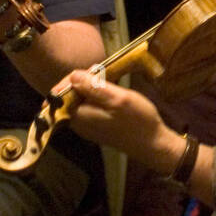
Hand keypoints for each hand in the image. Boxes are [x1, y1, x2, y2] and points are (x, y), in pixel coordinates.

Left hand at [62, 67, 181, 171]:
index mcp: (78, 116)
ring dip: (93, 88)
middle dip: (85, 82)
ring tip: (110, 82)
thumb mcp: (118, 98)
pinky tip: (112, 95)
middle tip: (105, 75)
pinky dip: (98, 98)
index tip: (96, 71)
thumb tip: (73, 76)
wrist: (153, 144)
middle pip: (70, 95)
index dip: (77, 77)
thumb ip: (92, 87)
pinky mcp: (96, 128)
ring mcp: (86, 127)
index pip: (62, 91)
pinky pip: (90, 108)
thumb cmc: (138, 120)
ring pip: (81, 101)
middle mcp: (77, 123)